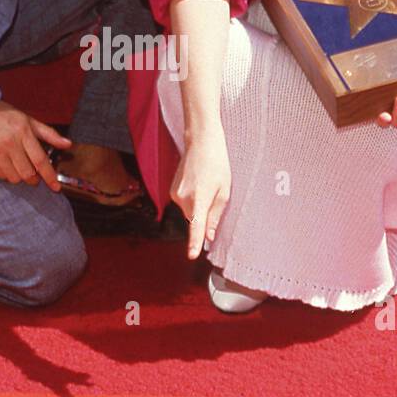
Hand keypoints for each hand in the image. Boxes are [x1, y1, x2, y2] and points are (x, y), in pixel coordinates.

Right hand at [0, 101, 70, 188]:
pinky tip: (6, 166)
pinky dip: (7, 174)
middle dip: (34, 179)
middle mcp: (10, 143)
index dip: (50, 176)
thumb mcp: (28, 120)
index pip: (40, 160)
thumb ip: (49, 134)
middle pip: (28, 173)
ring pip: (14, 178)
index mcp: (24, 132)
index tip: (56, 187)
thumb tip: (68, 144)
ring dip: (20, 177)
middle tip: (34, 176)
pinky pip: (0, 175)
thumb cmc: (4, 115)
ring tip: (19, 168)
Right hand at [171, 128, 230, 259]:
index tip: (192, 255)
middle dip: (204, 215)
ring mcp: (175, 194)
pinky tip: (198, 182)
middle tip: (214, 194)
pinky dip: (192, 199)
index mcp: (198, 199)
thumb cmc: (216, 163)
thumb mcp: (224, 190)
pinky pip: (184, 203)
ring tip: (206, 184)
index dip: (194, 243)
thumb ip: (216, 215)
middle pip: (194, 219)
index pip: (195, 227)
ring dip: (198, 205)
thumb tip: (209, 235)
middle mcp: (183, 198)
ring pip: (189, 211)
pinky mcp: (172, 190)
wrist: (201, 141)